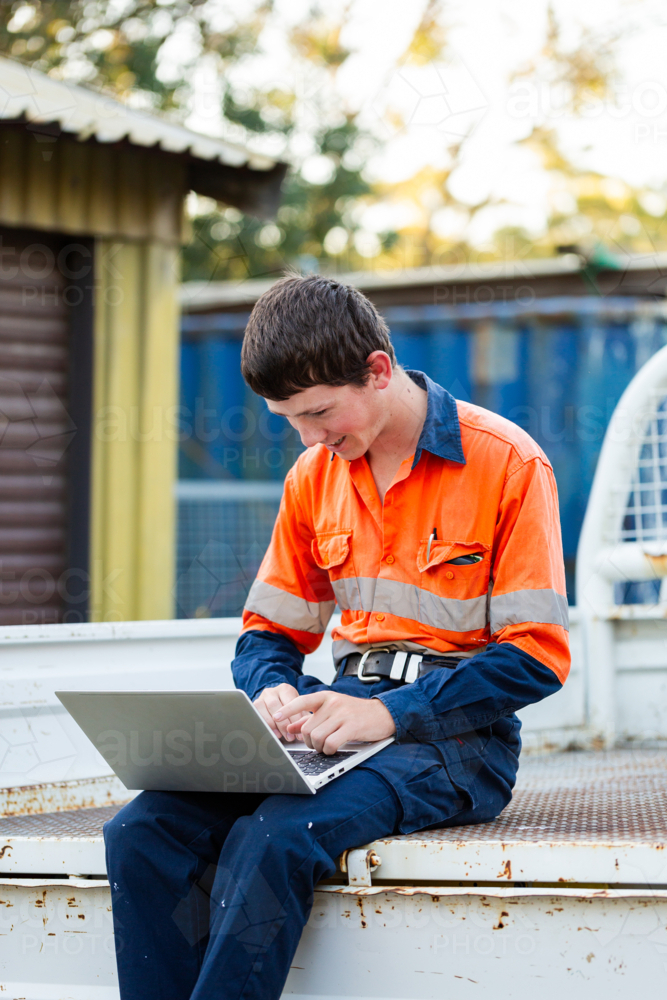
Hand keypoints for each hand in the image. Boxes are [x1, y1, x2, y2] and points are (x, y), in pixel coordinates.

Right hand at [253, 683, 309, 741]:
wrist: (277, 705)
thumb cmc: (290, 709)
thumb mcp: (298, 710)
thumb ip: (302, 717)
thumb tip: (304, 731)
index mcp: (285, 689)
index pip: (290, 701)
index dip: (294, 718)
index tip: (298, 731)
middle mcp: (272, 691)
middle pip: (275, 705)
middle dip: (283, 723)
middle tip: (290, 737)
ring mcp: (261, 697)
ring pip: (264, 708)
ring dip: (273, 725)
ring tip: (281, 736)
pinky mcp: (254, 704)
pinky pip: (256, 713)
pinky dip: (265, 724)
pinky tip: (272, 732)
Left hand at [274, 691, 395, 753]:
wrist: (382, 714)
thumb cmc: (354, 713)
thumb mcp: (331, 711)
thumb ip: (310, 718)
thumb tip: (289, 727)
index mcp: (326, 697)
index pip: (301, 701)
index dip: (287, 710)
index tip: (276, 717)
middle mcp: (333, 703)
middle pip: (307, 728)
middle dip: (308, 742)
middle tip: (316, 744)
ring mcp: (342, 714)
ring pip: (317, 737)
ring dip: (319, 748)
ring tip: (326, 747)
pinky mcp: (352, 727)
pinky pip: (331, 743)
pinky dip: (329, 750)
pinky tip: (334, 749)